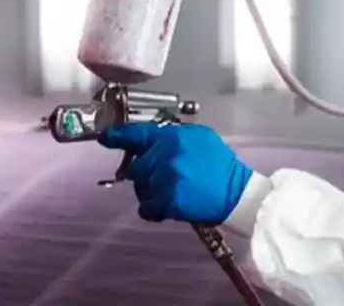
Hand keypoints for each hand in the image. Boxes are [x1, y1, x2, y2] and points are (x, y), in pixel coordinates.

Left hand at [99, 122, 252, 223]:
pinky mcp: (168, 202)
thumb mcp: (200, 138)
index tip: (105, 138)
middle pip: (137, 167)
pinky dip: (154, 210)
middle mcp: (166, 156)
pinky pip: (147, 208)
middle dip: (146, 174)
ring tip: (171, 192)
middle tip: (162, 179)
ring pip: (141, 188)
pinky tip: (167, 207)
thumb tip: (151, 140)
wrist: (237, 194)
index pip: (137, 134)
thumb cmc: (220, 166)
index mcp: (173, 138)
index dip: (118, 136)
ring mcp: (166, 180)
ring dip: (151, 192)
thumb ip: (173, 136)